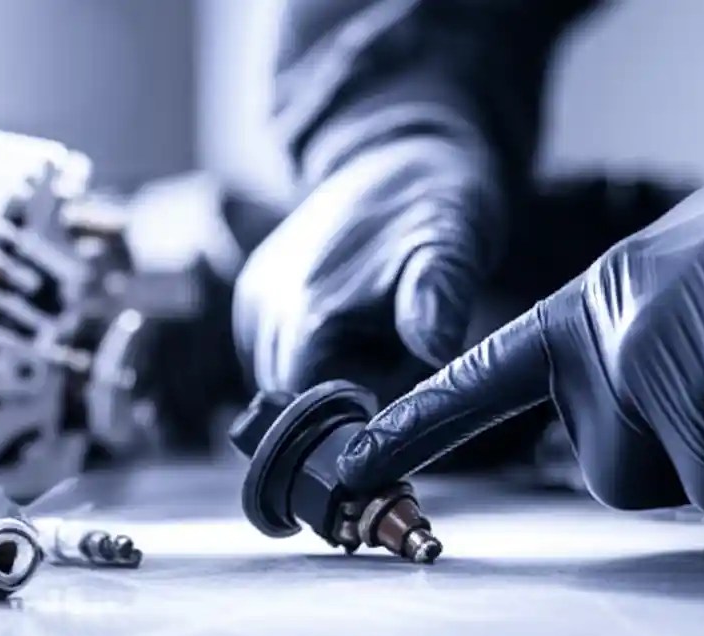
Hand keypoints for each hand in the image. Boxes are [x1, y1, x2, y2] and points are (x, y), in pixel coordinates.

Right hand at [233, 131, 503, 396]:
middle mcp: (264, 306)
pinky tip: (349, 317)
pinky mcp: (253, 291)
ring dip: (327, 370)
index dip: (353, 417)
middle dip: (344, 390)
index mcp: (306, 309)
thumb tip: (432, 348)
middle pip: (293, 399)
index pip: (308, 413)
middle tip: (395, 345)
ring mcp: (252, 298)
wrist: (401, 150)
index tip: (395, 383)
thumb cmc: (433, 203)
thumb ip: (436, 302)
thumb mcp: (451, 248)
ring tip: (373, 326)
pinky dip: (310, 351)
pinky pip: (271, 353)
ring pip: (281, 379)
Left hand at [338, 135, 703, 515]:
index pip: (478, 384)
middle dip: (689, 455)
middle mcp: (615, 349)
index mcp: (594, 307)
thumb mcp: (687, 273)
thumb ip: (629, 342)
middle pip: (618, 477)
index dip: (415, 431)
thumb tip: (613, 418)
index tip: (354, 469)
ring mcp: (675, 387)